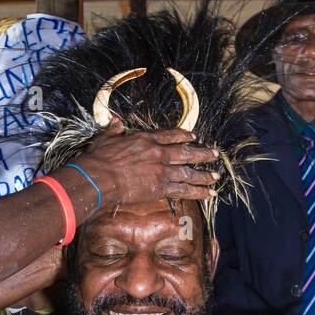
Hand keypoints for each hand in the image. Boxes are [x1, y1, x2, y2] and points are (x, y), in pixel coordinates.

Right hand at [74, 122, 219, 206]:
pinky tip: (209, 193)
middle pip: (186, 152)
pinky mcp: (160, 188)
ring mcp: (161, 171)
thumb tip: (115, 120)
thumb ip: (114, 129)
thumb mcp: (106, 138)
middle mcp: (158, 153)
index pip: (170, 135)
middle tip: (215, 154)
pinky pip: (184, 190)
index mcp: (146, 139)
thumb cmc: (99, 158)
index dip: (183, 136)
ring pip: (189, 172)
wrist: (99, 177)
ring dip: (204, 175)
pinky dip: (198, 192)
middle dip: (202, 153)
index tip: (194, 136)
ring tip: (216, 177)